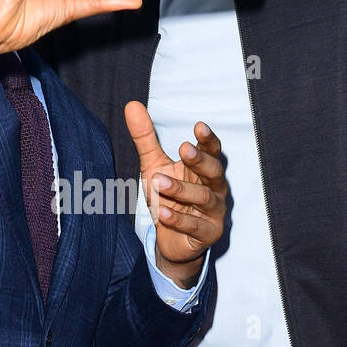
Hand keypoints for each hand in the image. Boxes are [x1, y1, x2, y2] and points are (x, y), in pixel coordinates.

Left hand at [124, 102, 226, 288]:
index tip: (199, 126)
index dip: (208, 140)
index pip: (212, 151)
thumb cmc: (168, 198)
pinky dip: (178, 219)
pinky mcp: (208, 234)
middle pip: (214, 171)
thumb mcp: (153, 166)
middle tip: (184, 149)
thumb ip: (146, 138)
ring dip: (180, 189)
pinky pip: (194, 226)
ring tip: (158, 182)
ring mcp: (214, 212)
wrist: (172, 241)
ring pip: (203, 198)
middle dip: (200, 160)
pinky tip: (162, 212)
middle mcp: (215, 188)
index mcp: (204, 169)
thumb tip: (131, 105)